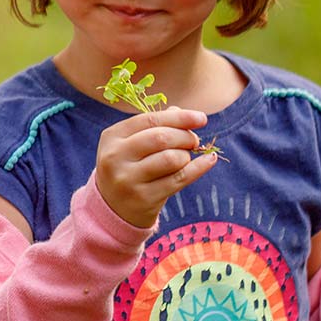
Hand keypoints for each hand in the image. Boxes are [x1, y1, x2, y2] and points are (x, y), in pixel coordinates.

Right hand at [93, 107, 216, 228]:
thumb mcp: (131, 144)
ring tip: (185, 158)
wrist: (113, 208)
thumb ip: (153, 126)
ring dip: (186, 155)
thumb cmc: (128, 167)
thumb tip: (180, 112)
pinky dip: (199, 167)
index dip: (179, 117)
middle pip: (161, 138)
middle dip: (185, 136)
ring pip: (171, 159)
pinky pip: (179, 179)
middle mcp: (115, 157)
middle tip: (194, 141)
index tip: (201, 118)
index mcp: (111, 137)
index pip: (150, 120)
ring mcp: (128, 180)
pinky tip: (209, 160)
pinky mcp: (143, 198)